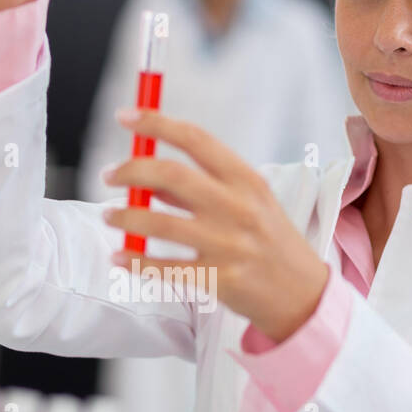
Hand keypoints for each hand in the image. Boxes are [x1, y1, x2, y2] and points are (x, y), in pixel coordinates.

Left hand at [102, 110, 330, 343]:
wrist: (302, 295)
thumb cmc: (270, 241)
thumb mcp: (250, 203)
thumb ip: (202, 187)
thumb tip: (150, 177)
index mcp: (246, 180)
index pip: (195, 139)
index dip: (156, 123)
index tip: (125, 116)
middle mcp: (238, 208)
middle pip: (172, 175)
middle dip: (131, 170)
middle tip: (108, 174)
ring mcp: (229, 245)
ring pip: (160, 223)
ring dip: (125, 216)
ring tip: (109, 215)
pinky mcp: (219, 279)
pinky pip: (165, 268)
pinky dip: (136, 260)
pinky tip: (120, 256)